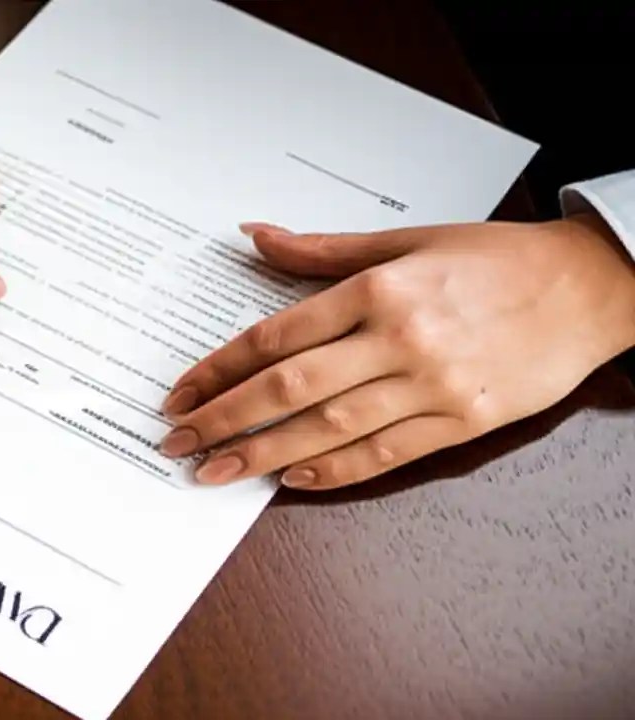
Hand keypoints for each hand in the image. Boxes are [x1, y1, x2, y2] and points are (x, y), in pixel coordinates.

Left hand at [159, 214, 634, 490]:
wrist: (588, 288)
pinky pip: (387, 454)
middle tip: (176, 442)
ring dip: (264, 454)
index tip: (180, 392)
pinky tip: (293, 481)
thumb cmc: (492, 258)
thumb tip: (254, 235)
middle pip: (289, 387)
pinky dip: (337, 470)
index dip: (218, 368)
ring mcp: (432, 386)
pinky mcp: (464, 422)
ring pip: (329, 428)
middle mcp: (399, 339)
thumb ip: (321, 250)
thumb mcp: (404, 239)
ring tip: (214, 471)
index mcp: (377, 289)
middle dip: (224, 418)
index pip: (275, 336)